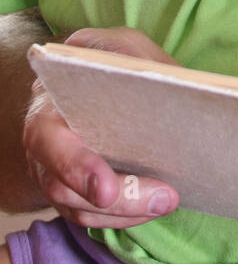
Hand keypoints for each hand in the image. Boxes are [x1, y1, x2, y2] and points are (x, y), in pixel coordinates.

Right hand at [24, 26, 180, 227]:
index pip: (48, 141)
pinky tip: (154, 206)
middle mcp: (43, 147)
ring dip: (127, 213)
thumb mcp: (117, 46)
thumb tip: (140, 73)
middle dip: (117, 200)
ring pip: (79, 210)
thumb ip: (123, 51)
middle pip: (64, 188)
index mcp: (46, 107)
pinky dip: (124, 217)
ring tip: (168, 200)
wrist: (97, 86)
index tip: (107, 189)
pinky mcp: (73, 193)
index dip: (75, 167)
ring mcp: (54, 174)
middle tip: (164, 198)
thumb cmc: (107, 66)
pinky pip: (92, 218)